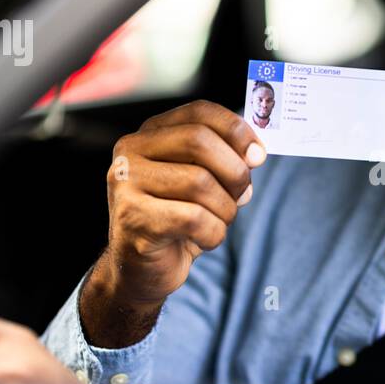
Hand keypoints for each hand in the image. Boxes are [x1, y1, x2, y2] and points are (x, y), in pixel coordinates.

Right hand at [82, 100, 265, 346]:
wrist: (140, 270)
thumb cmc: (176, 221)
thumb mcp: (204, 184)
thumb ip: (226, 162)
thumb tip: (255, 155)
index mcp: (149, 135)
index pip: (199, 112)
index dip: (236, 130)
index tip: (258, 154)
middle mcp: (130, 152)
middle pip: (199, 141)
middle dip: (234, 171)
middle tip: (240, 194)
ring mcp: (126, 184)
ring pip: (199, 183)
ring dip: (225, 209)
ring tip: (218, 222)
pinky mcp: (133, 218)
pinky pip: (194, 218)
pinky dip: (213, 233)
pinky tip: (203, 239)